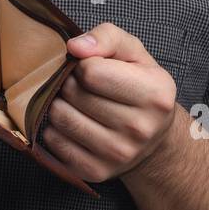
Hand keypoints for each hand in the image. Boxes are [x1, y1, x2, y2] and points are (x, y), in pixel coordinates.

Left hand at [41, 22, 178, 183]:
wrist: (153, 137)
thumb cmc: (139, 86)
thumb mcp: (133, 53)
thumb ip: (106, 37)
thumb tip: (74, 47)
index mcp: (155, 95)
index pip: (92, 71)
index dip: (83, 64)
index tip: (91, 68)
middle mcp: (140, 129)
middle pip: (74, 94)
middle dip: (69, 83)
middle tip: (80, 85)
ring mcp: (118, 154)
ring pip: (60, 117)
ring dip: (59, 103)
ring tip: (74, 102)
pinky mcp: (96, 172)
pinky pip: (54, 141)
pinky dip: (55, 128)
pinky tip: (72, 122)